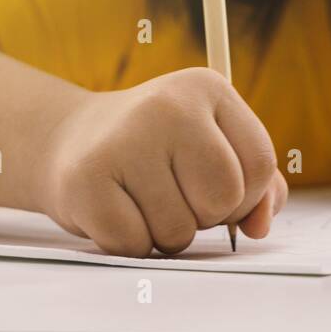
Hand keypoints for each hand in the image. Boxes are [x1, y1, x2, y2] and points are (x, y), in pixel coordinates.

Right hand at [36, 67, 286, 256]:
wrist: (71, 140)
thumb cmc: (156, 150)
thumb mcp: (214, 146)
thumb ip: (257, 185)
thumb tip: (260, 226)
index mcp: (207, 87)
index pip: (260, 163)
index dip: (246, 195)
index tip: (215, 188)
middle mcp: (168, 104)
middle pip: (224, 197)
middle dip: (207, 215)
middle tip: (176, 195)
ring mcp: (124, 139)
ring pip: (180, 230)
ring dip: (166, 233)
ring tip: (142, 199)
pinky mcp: (87, 178)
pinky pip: (136, 244)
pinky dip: (131, 242)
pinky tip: (117, 208)